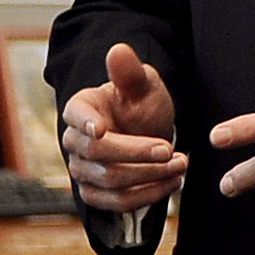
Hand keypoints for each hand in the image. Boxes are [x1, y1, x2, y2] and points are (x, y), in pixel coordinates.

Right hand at [61, 43, 187, 213]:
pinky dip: (147, 196)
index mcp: (80, 108)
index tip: (100, 129)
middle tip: (172, 151)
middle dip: (138, 154)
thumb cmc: (140, 105)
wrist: (145, 133)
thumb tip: (118, 51)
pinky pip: (116, 203)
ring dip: (149, 176)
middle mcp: (74, 141)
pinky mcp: (95, 194)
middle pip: (98, 153)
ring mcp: (82, 170)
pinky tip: (171, 183)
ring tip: (180, 165)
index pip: (75, 115)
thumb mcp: (143, 85)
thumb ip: (130, 72)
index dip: (85, 123)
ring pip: (110, 181)